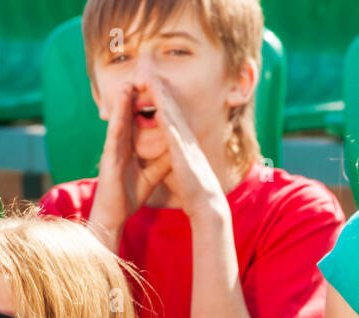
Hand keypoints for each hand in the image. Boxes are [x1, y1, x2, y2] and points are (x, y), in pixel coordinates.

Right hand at [87, 82, 171, 250]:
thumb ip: (162, 161)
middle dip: (132, 98)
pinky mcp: (108, 159)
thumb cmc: (128, 197)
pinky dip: (117, 120)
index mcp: (129, 149)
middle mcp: (119, 146)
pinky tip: (120, 109)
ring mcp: (112, 151)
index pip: (137, 123)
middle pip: (127, 117)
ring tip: (128, 85)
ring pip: (118, 122)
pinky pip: (113, 136)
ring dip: (121, 104)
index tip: (154, 90)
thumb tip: (177, 149)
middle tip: (140, 78)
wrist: (114, 216)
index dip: (145, 107)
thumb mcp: (152, 175)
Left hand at [147, 73, 226, 217]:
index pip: (172, 116)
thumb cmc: (195, 189)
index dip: (164, 100)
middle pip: (173, 110)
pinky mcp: (183, 155)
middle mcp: (187, 139)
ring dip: (164, 98)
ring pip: (173, 116)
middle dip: (162, 91)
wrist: (207, 203)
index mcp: (184, 142)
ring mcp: (186, 145)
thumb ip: (179, 155)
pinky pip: (174, 134)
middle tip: (151, 72)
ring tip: (153, 81)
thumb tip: (173, 150)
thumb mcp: (184, 167)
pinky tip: (159, 109)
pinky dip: (167, 120)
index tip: (154, 85)